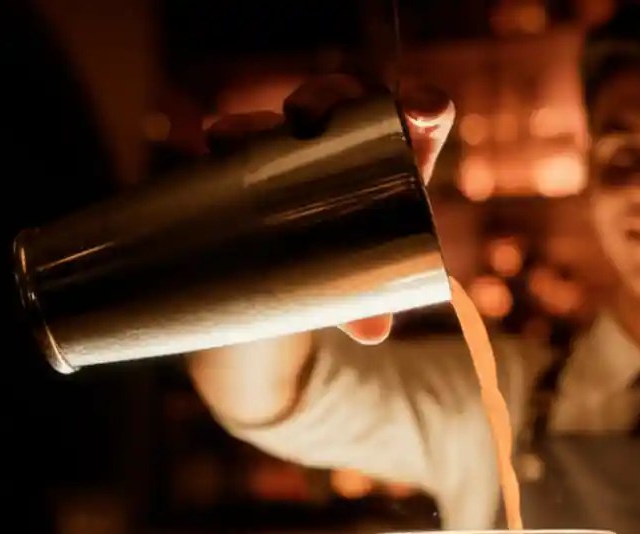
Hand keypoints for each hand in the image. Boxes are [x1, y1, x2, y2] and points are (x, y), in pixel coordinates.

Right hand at [203, 73, 454, 344]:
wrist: (304, 272)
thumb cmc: (356, 266)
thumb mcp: (365, 285)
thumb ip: (370, 301)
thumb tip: (374, 331)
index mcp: (403, 160)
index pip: (424, 118)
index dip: (425, 106)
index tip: (418, 110)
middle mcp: (354, 138)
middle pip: (348, 98)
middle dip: (327, 96)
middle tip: (307, 115)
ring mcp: (305, 141)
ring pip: (291, 111)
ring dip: (268, 117)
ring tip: (235, 135)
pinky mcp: (259, 152)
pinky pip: (245, 132)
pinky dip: (231, 134)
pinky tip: (214, 141)